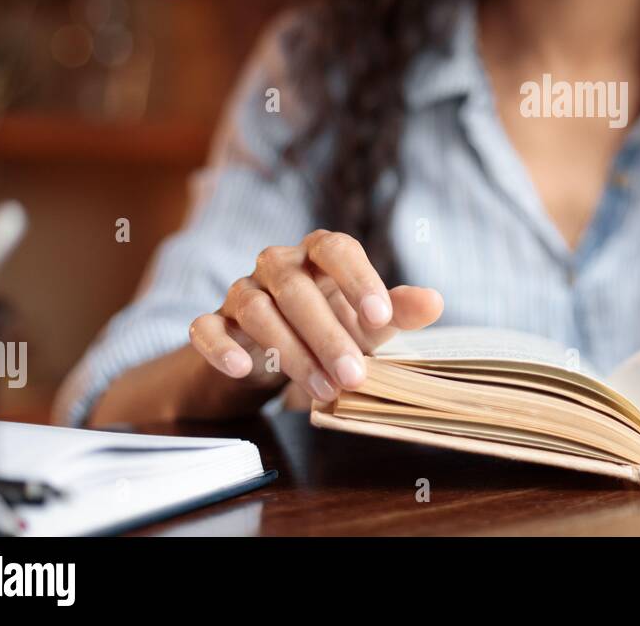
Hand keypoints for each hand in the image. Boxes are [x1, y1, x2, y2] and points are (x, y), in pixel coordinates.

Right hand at [188, 229, 442, 404]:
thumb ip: (398, 310)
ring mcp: (241, 290)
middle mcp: (278, 263)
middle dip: (328, 336)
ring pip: (257, 310)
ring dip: (290, 352)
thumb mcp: (367, 321)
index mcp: (319, 252)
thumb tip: (434, 302)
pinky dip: (222, 347)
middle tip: (354, 376)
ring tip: (322, 390)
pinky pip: (206, 328)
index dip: (358, 280)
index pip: (337, 249)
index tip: (381, 318)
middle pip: (297, 289)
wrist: (273, 352)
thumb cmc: (332, 325)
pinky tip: (242, 370)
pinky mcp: (212, 321)